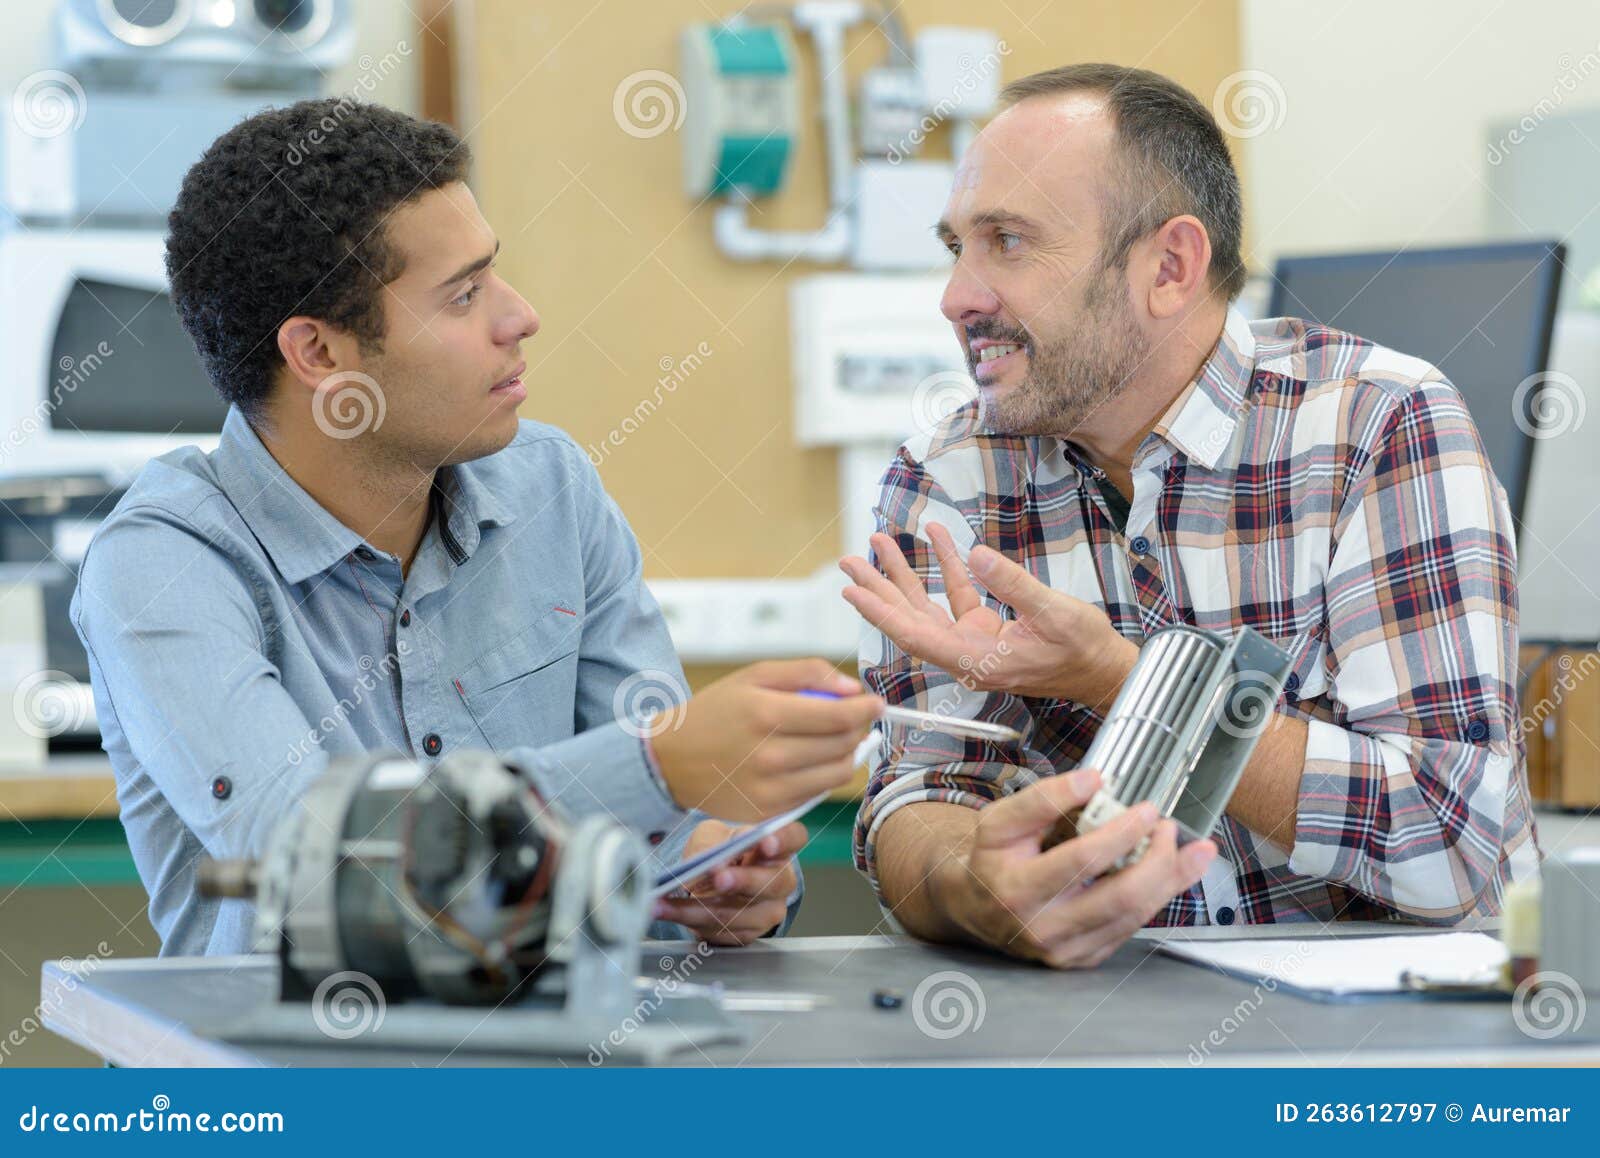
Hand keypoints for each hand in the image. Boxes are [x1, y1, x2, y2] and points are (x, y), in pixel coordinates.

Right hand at [649, 658, 881, 821]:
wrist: (671, 760)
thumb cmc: (716, 711)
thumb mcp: (754, 676)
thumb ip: (807, 673)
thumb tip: (852, 689)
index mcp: (766, 714)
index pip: (838, 716)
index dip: (866, 710)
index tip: (876, 703)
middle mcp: (770, 756)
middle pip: (843, 745)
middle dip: (856, 728)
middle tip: (852, 717)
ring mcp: (770, 789)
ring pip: (837, 774)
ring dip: (845, 754)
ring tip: (833, 739)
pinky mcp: (768, 812)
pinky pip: (816, 793)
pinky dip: (821, 775)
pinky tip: (807, 760)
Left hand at [655, 819, 804, 945]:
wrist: (714, 881)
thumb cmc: (720, 851)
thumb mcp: (712, 835)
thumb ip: (713, 844)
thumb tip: (711, 861)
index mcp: (778, 847)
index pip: (793, 838)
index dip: (783, 840)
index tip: (764, 842)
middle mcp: (781, 880)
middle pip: (771, 882)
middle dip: (742, 881)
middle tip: (718, 877)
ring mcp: (768, 911)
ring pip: (737, 913)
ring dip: (697, 908)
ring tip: (664, 902)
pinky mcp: (748, 934)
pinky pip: (719, 931)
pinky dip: (689, 921)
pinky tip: (667, 911)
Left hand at [840, 524, 1136, 707]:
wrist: (1104, 669)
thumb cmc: (1083, 651)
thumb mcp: (1053, 613)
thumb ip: (1013, 584)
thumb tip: (978, 555)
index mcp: (977, 660)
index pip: (917, 637)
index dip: (882, 614)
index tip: (853, 591)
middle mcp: (967, 653)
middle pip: (911, 620)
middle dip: (879, 589)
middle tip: (850, 561)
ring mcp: (974, 641)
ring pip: (928, 607)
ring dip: (904, 576)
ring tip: (880, 543)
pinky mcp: (987, 628)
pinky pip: (958, 595)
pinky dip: (947, 566)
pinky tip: (936, 537)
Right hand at [935, 768, 1215, 968]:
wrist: (978, 909)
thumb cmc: (994, 859)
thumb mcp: (1001, 821)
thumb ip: (1043, 799)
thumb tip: (1093, 779)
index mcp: (1018, 890)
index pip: (1080, 861)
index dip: (1120, 833)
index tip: (1146, 810)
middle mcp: (1044, 929)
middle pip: (1121, 897)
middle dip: (1157, 860)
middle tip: (1167, 828)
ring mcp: (1067, 950)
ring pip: (1135, 915)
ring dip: (1168, 878)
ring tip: (1186, 847)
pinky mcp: (1084, 959)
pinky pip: (1131, 927)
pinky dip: (1156, 896)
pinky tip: (1169, 872)